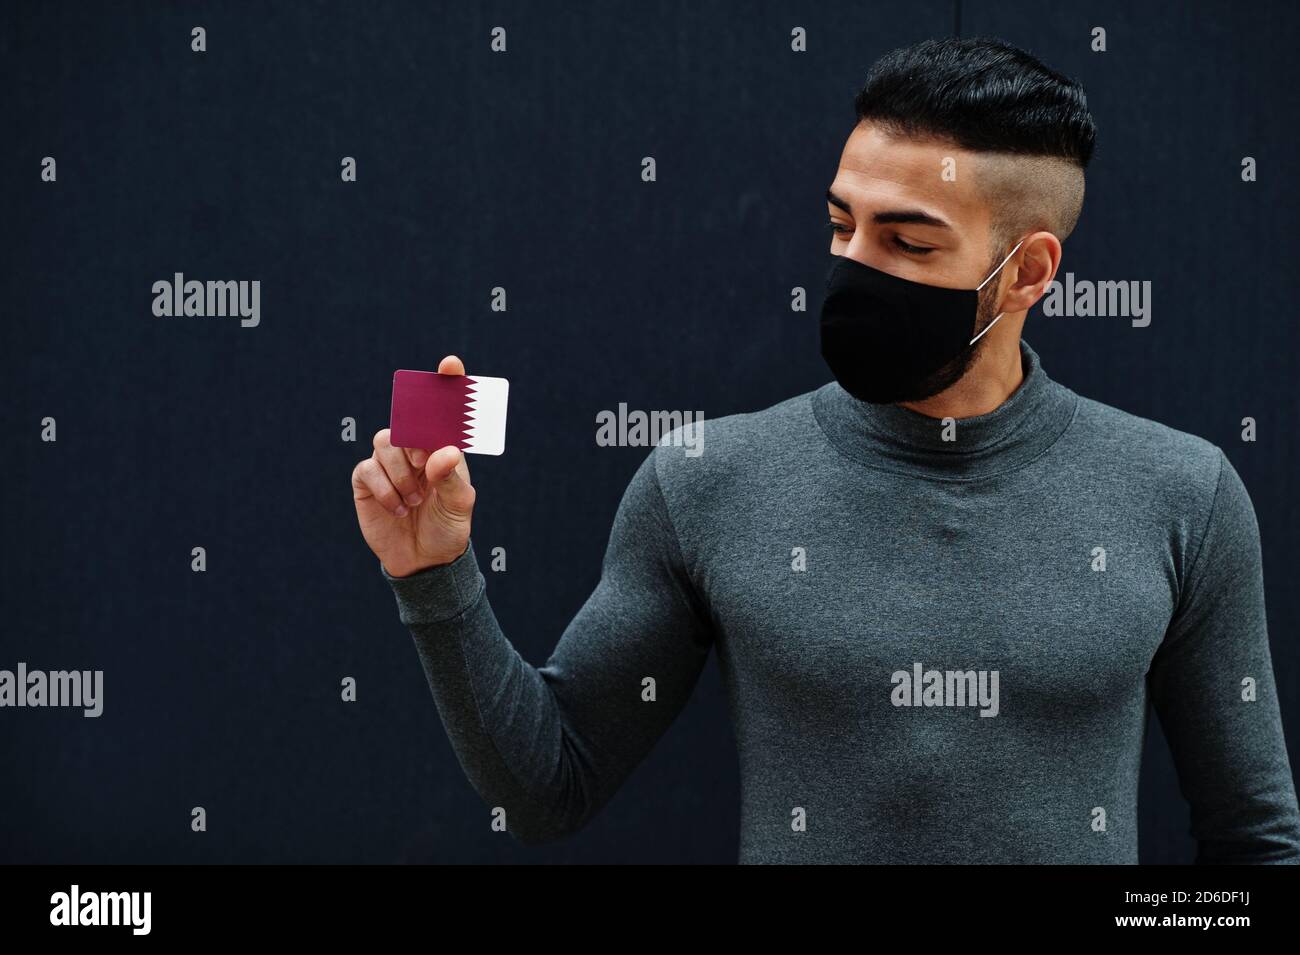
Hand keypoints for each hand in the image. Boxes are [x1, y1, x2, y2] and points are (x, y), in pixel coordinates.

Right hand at [351, 355, 475, 576]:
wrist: (424, 560)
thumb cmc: (448, 528)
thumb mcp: (459, 505)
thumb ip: (452, 477)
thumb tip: (444, 451)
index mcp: (443, 447)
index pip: (443, 410)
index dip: (446, 384)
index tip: (451, 364)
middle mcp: (415, 448)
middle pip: (407, 420)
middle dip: (415, 440)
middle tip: (424, 467)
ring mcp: (389, 462)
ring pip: (385, 441)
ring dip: (402, 473)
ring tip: (415, 500)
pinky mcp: (367, 480)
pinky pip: (369, 468)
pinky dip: (387, 490)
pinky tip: (399, 509)